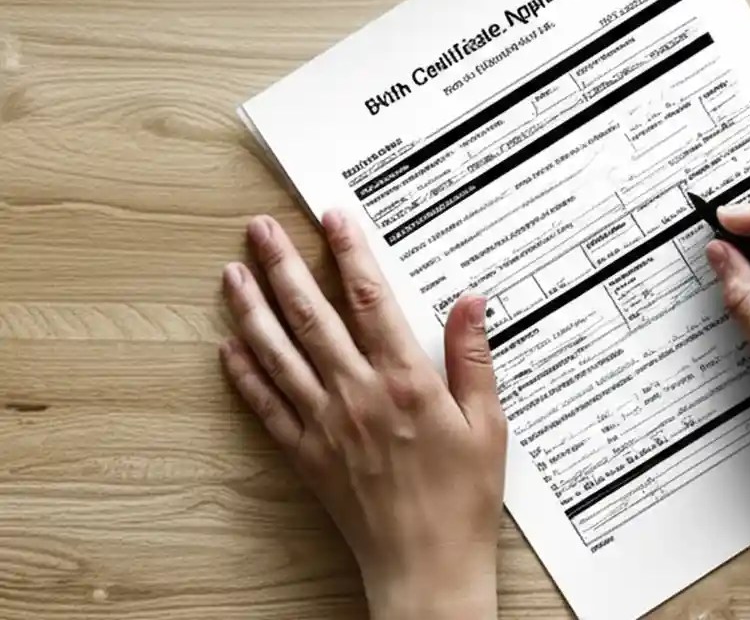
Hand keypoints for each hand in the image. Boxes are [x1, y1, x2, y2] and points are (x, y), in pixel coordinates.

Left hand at [218, 212, 506, 619]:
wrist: (427, 566)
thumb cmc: (463, 499)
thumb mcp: (488, 424)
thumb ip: (472, 358)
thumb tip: (469, 302)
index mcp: (406, 381)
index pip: (372, 299)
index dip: (351, 252)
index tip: (334, 217)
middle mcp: (357, 395)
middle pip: (311, 315)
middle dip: (283, 265)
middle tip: (260, 229)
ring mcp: (325, 424)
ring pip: (277, 354)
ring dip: (251, 309)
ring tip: (232, 274)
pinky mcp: (306, 456)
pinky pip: (266, 408)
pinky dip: (243, 375)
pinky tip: (228, 349)